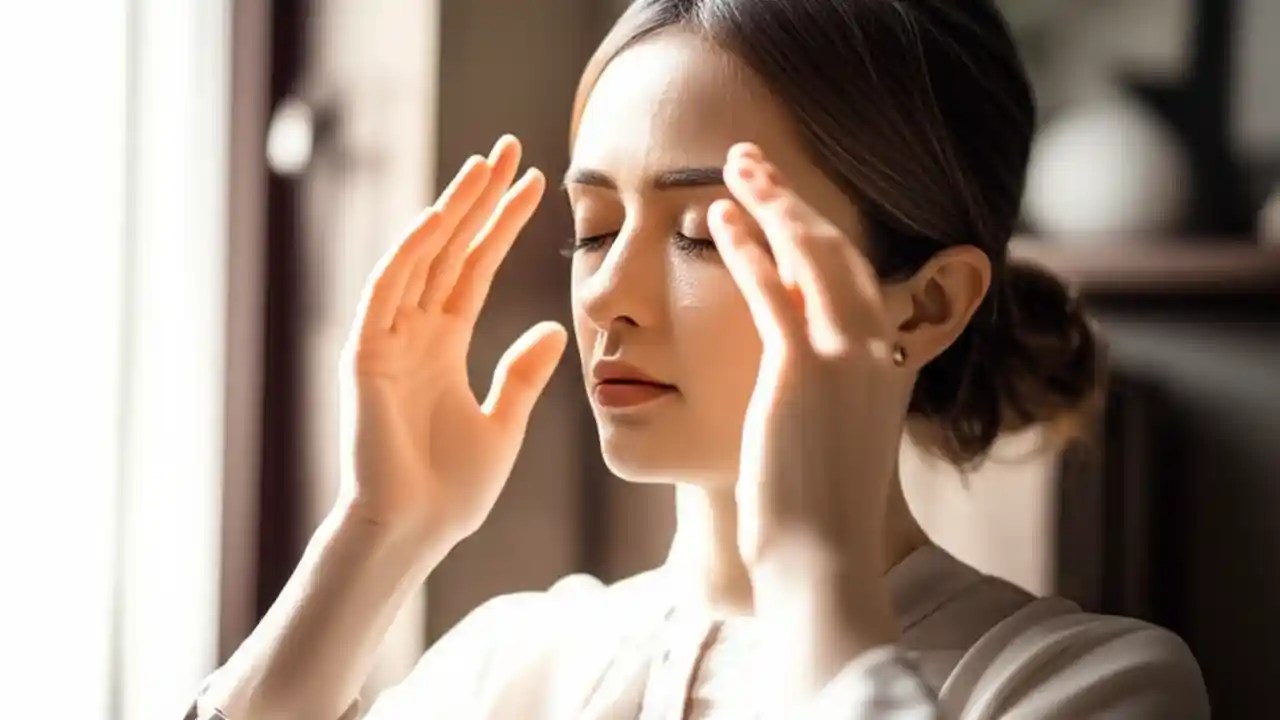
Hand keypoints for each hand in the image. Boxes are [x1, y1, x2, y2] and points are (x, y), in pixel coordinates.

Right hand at [338, 136, 566, 544]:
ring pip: (420, 258)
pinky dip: (407, 255)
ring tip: (484, 166)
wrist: (417, 530)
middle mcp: (413, 333)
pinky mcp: (365, 357)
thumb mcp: (505, 422)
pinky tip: (435, 220)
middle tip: (508, 148)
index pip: (475, 268)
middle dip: (478, 198)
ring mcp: (387, 340)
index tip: (535, 183)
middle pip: (449, 249)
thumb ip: (523, 373)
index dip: (502, 225)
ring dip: (449, 210)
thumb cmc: (453, 488)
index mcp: (443, 345)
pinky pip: (384, 294)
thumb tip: (554, 327)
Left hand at [710, 143, 905, 696]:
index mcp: (886, 369)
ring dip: (771, 199)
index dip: (821, 234)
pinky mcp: (802, 371)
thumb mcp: (834, 450)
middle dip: (794, 198)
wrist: (823, 565)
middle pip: (838, 250)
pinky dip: (744, 245)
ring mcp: (844, 358)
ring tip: (735, 163)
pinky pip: (771, 289)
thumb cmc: (819, 521)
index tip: (787, 207)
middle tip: (754, 161)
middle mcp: (875, 352)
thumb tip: (796, 399)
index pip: (858, 280)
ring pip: (809, 253)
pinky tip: (716, 215)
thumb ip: (825, 407)